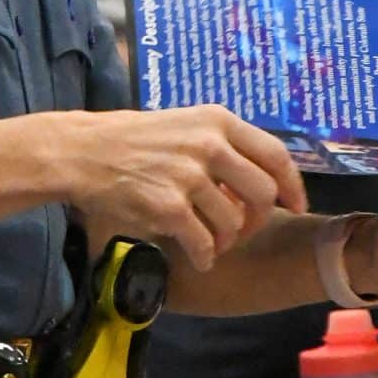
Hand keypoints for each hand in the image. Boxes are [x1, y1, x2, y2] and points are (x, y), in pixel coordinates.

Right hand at [57, 105, 308, 270]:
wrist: (83, 152)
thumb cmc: (132, 139)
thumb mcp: (184, 125)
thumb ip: (221, 145)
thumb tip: (261, 180)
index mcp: (217, 120)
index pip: (275, 154)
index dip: (292, 185)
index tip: (295, 205)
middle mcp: (209, 144)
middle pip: (263, 193)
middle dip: (257, 220)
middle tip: (241, 230)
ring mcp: (189, 176)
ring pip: (233, 223)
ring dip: (226, 241)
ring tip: (210, 242)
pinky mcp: (169, 206)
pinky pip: (204, 243)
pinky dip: (205, 256)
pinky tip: (197, 256)